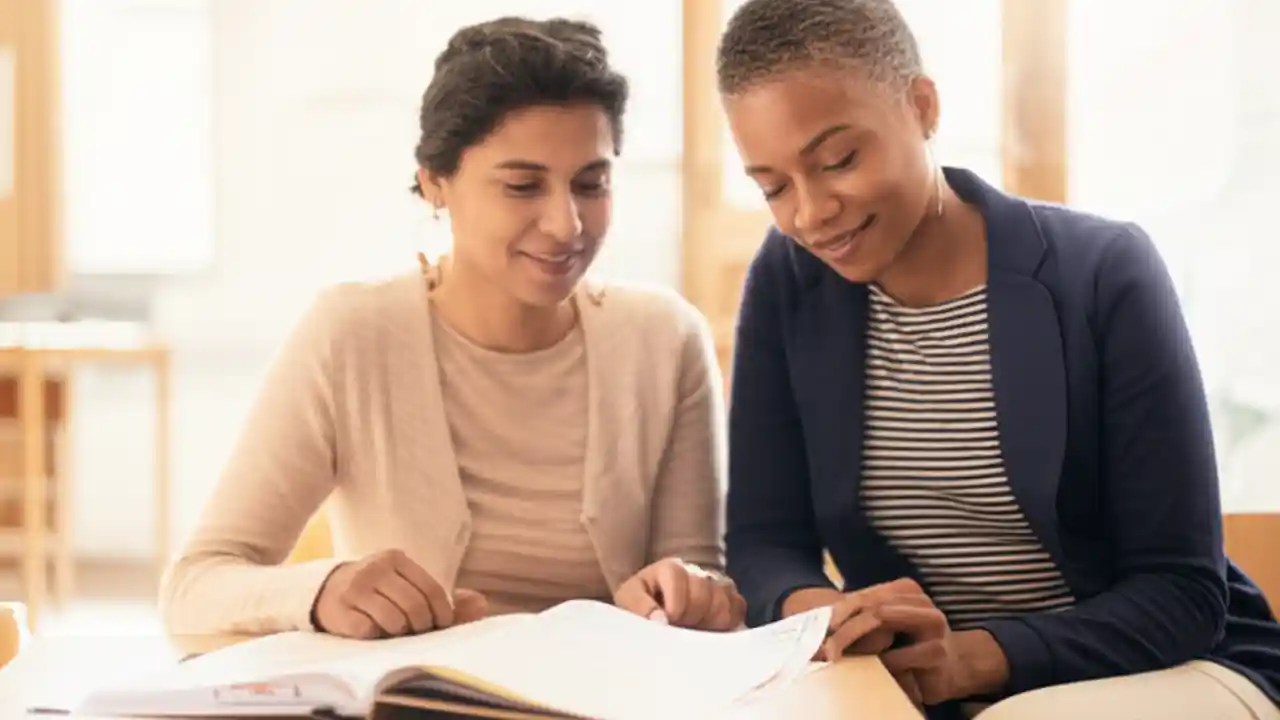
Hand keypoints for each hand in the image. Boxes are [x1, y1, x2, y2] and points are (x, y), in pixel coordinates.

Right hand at [312, 549, 487, 638]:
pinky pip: (369, 631)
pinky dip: (376, 636)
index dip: (442, 613)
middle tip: (418, 632)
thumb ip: (443, 598)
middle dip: (422, 626)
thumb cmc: (378, 591)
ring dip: (399, 633)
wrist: (325, 591)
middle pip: (414, 607)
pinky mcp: (339, 610)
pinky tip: (372, 630)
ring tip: (395, 630)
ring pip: (394, 621)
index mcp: (396, 558)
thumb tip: (481, 604)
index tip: (441, 625)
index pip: (431, 589)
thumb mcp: (407, 586)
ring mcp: (355, 588)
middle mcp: (375, 569)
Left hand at [614, 558, 745, 630]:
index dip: (674, 611)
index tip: (665, 623)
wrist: (653, 609)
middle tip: (679, 628)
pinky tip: (710, 629)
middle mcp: (697, 571)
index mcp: (670, 568)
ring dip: (709, 622)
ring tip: (693, 629)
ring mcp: (716, 583)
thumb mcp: (628, 602)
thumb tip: (662, 621)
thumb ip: (639, 607)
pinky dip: (727, 622)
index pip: (681, 586)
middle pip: (705, 595)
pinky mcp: (731, 597)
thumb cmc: (640, 605)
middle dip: (691, 618)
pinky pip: (738, 608)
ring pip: (724, 602)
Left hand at [833, 578, 1008, 705]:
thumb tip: (819, 626)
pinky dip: (882, 661)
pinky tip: (874, 668)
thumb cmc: (910, 646)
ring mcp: (933, 623)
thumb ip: (862, 619)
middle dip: (844, 627)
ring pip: (882, 620)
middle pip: (872, 607)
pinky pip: (899, 654)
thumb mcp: (885, 629)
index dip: (840, 610)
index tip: (820, 628)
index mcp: (907, 591)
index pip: (865, 596)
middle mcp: (921, 601)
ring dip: (855, 640)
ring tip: (836, 654)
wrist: (951, 668)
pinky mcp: (937, 651)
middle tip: (825, 647)